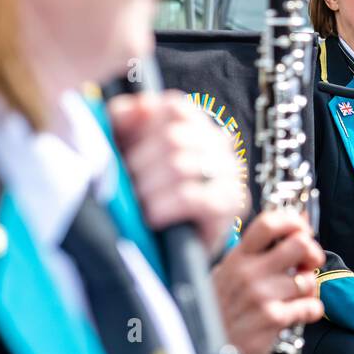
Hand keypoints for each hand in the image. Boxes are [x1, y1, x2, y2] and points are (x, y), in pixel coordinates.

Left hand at [109, 91, 247, 257]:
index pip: (175, 107)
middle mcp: (218, 142)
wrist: (165, 247)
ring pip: (181, 166)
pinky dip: (164, 206)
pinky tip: (152, 217)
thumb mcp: (124, 151)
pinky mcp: (230, 203)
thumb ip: (123, 121)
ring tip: (136, 204)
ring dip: (148, 188)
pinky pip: (192, 197)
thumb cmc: (143, 194)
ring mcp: (229, 172)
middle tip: (124, 186)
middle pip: (173, 138)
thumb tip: (140, 106)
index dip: (143, 129)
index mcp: (195, 124)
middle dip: (139, 165)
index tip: (124, 151)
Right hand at [212, 210, 325, 353]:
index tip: (302, 230)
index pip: (268, 224)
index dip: (293, 222)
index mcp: (238, 258)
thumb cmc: (220, 310)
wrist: (205, 351)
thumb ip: (256, 251)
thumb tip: (294, 224)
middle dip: (312, 253)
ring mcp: (261, 296)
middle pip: (298, 244)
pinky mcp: (272, 319)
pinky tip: (298, 313)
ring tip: (296, 296)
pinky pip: (310, 307)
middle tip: (308, 264)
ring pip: (308, 279)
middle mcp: (248, 273)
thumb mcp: (228, 273)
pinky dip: (311, 310)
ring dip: (309, 288)